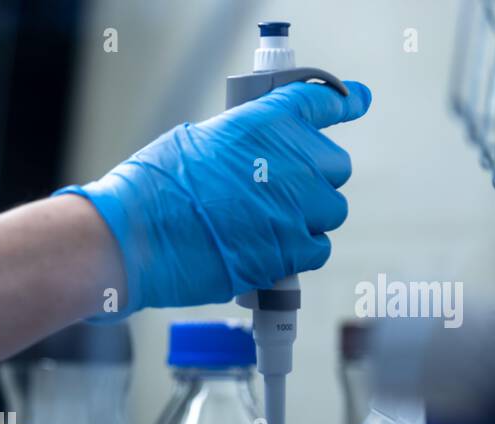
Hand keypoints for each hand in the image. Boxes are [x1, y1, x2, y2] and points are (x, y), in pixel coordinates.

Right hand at [58, 79, 371, 313]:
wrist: (138, 237)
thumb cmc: (153, 190)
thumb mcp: (195, 142)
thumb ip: (239, 144)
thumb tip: (252, 158)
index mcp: (268, 122)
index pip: (323, 101)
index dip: (345, 101)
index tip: (356, 101)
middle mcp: (294, 160)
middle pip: (335, 166)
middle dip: (313, 179)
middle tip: (279, 194)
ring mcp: (297, 208)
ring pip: (330, 211)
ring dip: (307, 218)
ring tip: (267, 227)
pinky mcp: (291, 251)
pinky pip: (317, 249)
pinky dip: (300, 252)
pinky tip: (270, 251)